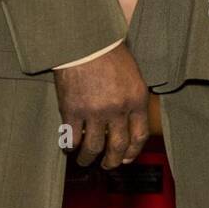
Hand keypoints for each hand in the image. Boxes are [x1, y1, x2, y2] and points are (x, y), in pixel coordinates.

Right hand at [54, 43, 149, 168]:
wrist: (85, 42)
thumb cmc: (110, 54)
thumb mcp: (133, 75)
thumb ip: (133, 98)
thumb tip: (130, 122)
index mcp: (136, 99)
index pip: (139, 136)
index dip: (133, 152)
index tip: (126, 158)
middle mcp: (118, 109)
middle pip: (117, 147)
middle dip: (112, 161)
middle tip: (107, 165)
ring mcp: (94, 112)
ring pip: (93, 148)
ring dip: (88, 158)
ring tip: (85, 160)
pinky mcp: (72, 111)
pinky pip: (72, 139)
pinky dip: (70, 147)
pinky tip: (70, 147)